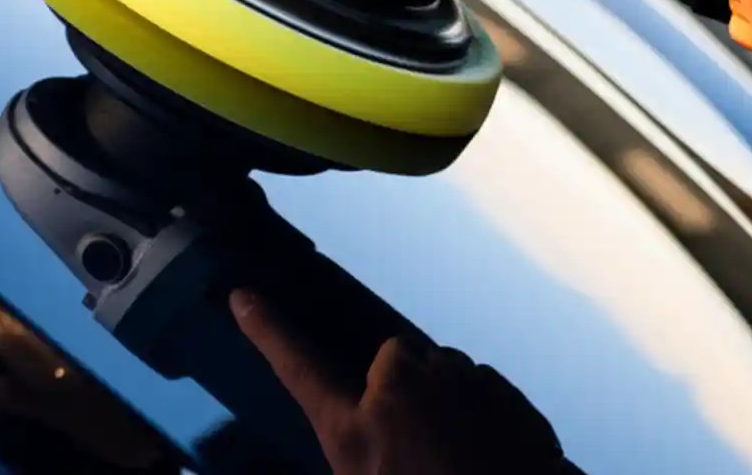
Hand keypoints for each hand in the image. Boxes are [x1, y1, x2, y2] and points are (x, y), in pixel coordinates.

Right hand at [229, 289, 571, 474]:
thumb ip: (357, 448)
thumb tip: (360, 427)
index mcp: (356, 429)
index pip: (298, 367)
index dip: (268, 331)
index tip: (243, 296)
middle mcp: (403, 393)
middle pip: (394, 359)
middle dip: (401, 385)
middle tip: (416, 443)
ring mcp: (462, 389)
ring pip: (445, 371)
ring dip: (445, 398)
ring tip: (457, 453)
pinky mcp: (509, 396)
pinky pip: (487, 388)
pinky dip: (485, 412)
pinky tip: (490, 454)